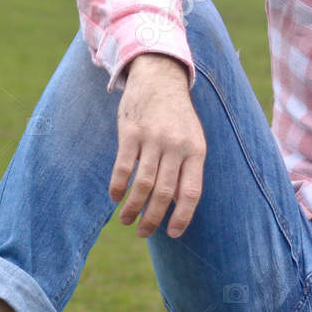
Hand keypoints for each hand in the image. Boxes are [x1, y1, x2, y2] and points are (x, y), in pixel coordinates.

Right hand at [110, 53, 205, 238]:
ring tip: (126, 220)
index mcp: (196, 150)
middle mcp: (176, 146)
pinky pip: (123, 166)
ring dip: (133, 208)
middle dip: (152, 219)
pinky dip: (118, 186)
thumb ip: (187, 171)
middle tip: (142, 232)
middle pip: (164, 193)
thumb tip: (179, 206)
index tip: (172, 234)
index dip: (182, 217)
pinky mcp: (131, 132)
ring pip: (143, 184)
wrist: (160, 78)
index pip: (192, 192)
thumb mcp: (192, 140)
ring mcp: (153, 138)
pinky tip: (115, 197)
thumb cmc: (177, 117)